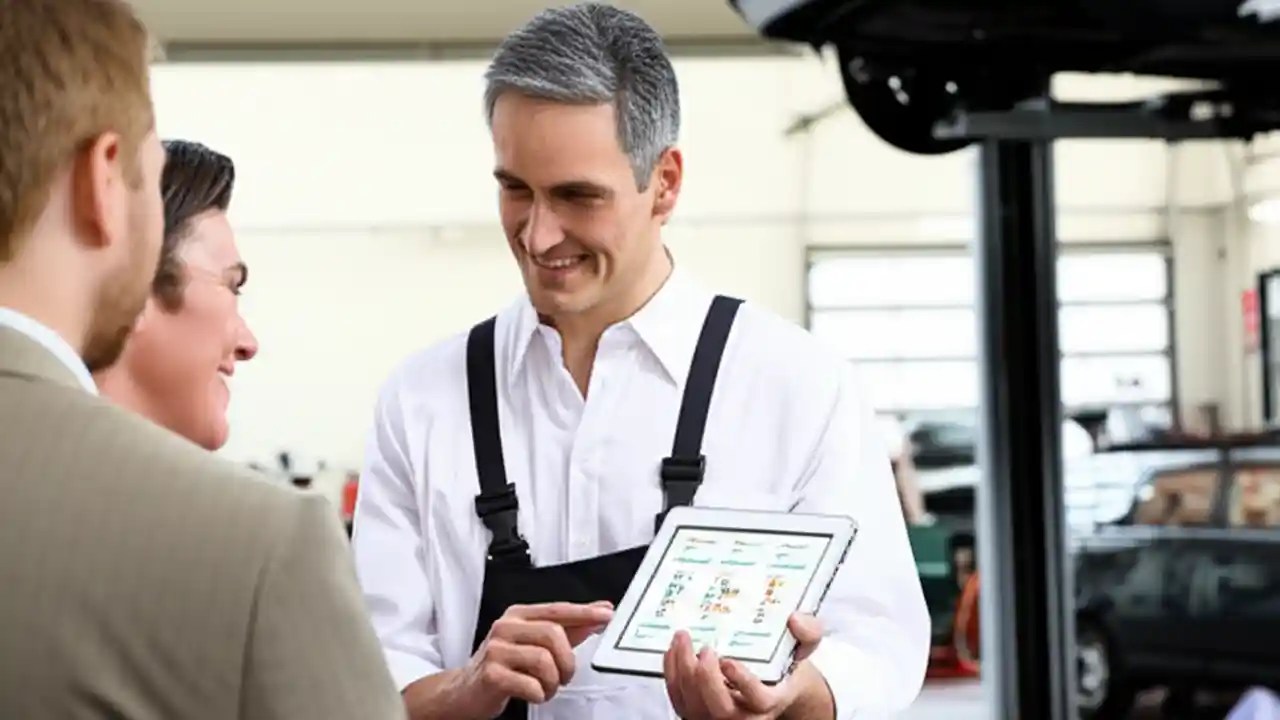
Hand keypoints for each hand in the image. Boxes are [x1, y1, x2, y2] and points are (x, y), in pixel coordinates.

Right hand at [451, 601, 613, 718]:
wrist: (465, 692)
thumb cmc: (503, 665)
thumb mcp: (535, 643)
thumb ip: (568, 628)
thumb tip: (599, 613)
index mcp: (518, 616)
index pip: (557, 609)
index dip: (584, 612)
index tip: (606, 615)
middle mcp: (505, 627)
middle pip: (553, 634)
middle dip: (567, 661)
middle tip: (565, 676)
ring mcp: (496, 650)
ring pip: (544, 660)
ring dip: (553, 682)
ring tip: (546, 688)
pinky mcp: (490, 674)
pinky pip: (530, 684)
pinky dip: (539, 694)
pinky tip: (533, 694)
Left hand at [663, 613, 823, 719]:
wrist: (771, 680)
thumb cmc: (784, 662)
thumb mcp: (803, 645)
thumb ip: (808, 632)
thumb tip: (795, 620)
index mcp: (771, 700)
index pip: (758, 699)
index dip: (743, 683)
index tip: (728, 660)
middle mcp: (744, 716)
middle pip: (720, 709)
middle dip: (706, 679)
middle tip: (704, 649)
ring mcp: (717, 717)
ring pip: (694, 706)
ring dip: (683, 672)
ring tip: (683, 638)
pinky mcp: (696, 712)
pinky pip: (678, 700)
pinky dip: (672, 674)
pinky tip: (673, 650)